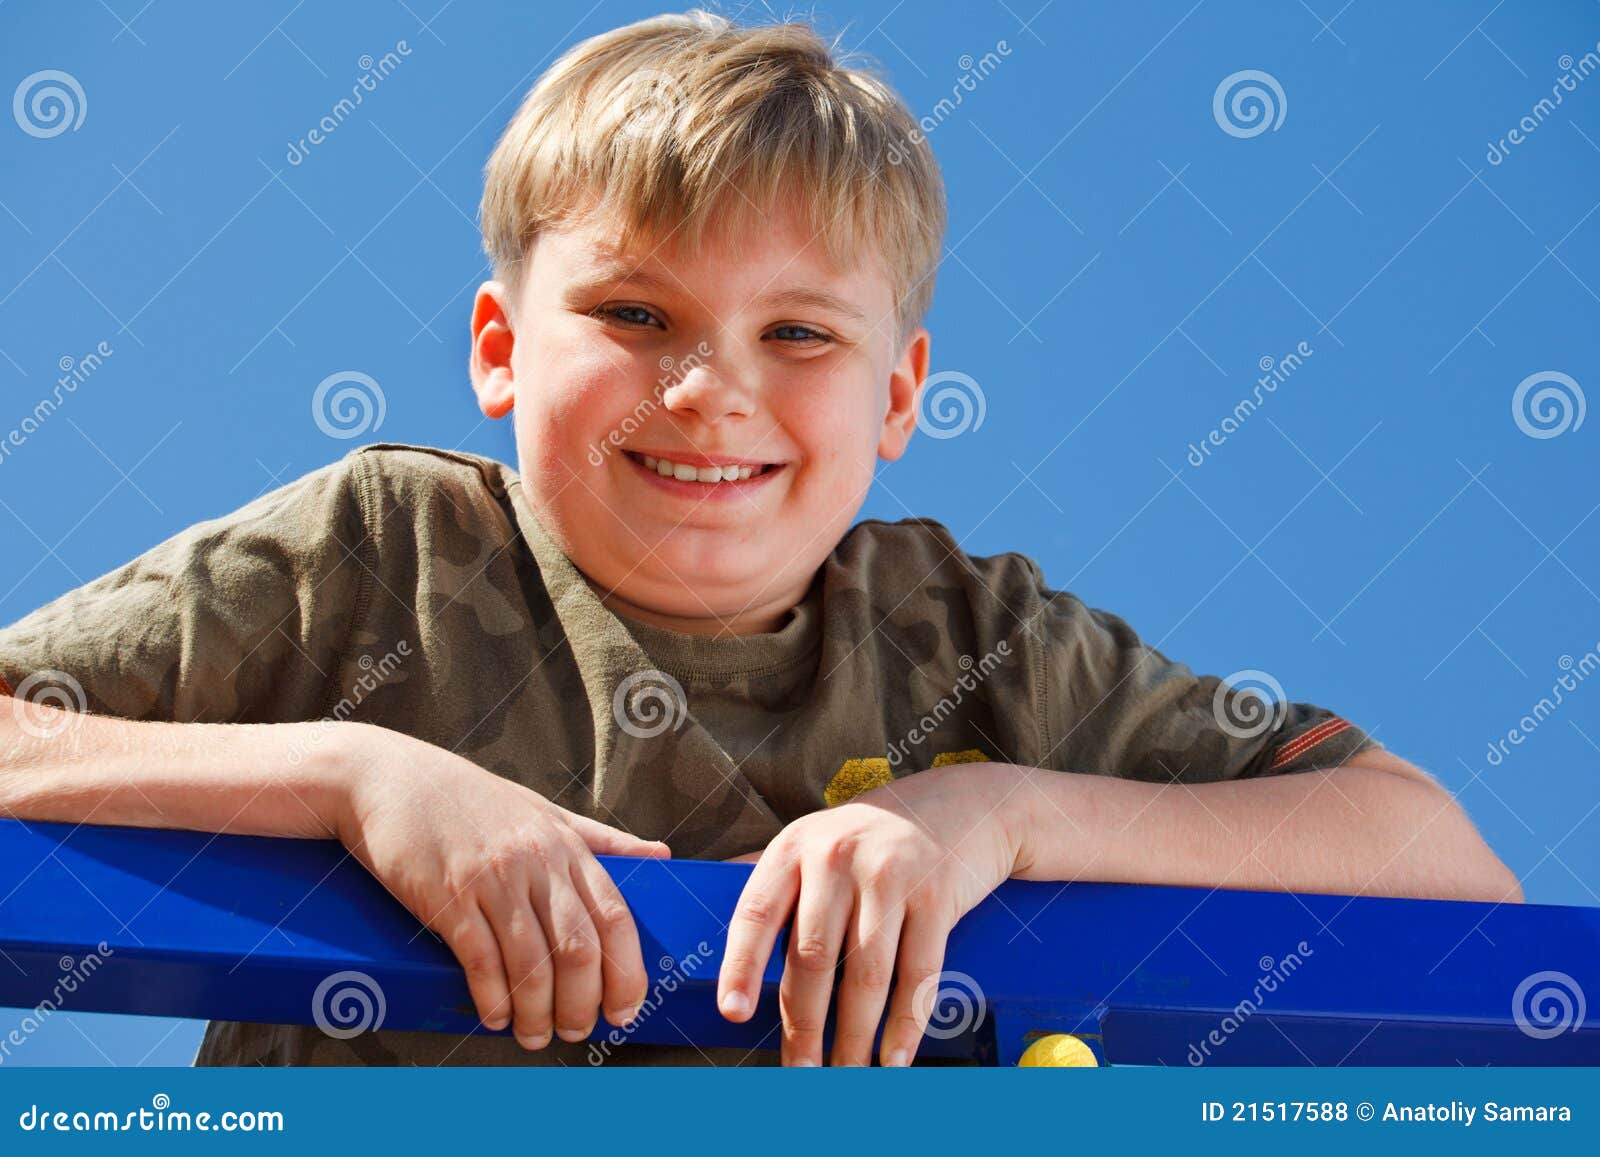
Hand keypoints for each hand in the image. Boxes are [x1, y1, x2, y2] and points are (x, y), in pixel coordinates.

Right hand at [332, 722, 669, 1048]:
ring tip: (535, 1036)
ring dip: (538, 1012)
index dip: (627, 972)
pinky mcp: (446, 895)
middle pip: (579, 948)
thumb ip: (603, 839)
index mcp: (565, 846)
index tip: (624, 1010)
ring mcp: (491, 878)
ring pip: (532, 963)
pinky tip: (496, 1017)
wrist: (388, 777)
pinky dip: (493, 998)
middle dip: (582, 1003)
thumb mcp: (544, 811)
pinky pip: (480, 959)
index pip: (616, 918)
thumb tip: (663, 854)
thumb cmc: (470, 798)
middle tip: (576, 1032)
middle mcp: (535, 862)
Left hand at [714, 762, 1026, 1065]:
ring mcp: (891, 876)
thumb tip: (700, 909)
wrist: (957, 806)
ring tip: (846, 1078)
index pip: (756, 913)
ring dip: (855, 1038)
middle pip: (813, 957)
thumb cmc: (868, 836)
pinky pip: (918, 975)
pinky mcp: (937, 897)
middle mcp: (838, 858)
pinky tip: (893, 1059)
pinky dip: (906, 1025)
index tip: (733, 1013)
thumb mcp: (812, 838)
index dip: (740, 966)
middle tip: (800, 1075)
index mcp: (795, 848)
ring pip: (866, 975)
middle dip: (804, 1026)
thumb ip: (767, 877)